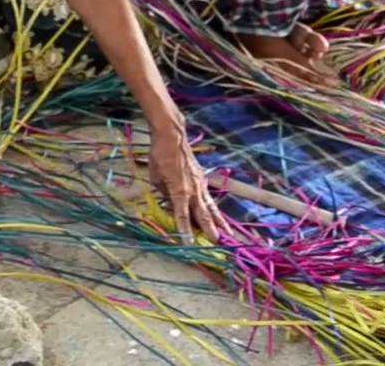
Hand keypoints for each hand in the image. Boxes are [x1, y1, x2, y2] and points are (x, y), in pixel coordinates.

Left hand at [147, 111, 228, 243]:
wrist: (172, 137)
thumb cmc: (159, 156)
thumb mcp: (155, 178)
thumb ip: (164, 194)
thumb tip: (170, 206)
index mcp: (179, 191)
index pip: (182, 216)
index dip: (186, 231)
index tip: (190, 244)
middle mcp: (193, 190)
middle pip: (203, 215)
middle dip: (211, 231)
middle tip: (219, 246)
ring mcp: (200, 185)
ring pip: (212, 208)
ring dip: (220, 223)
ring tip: (228, 235)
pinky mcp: (203, 180)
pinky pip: (209, 199)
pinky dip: (215, 210)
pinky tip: (219, 217)